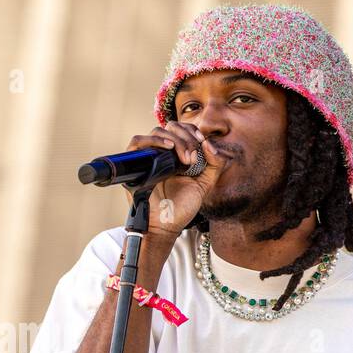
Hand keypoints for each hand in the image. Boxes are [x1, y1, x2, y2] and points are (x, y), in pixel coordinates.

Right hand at [121, 121, 233, 237]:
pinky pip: (137, 142)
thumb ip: (214, 164)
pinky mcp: (137, 165)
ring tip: (184, 157)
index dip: (192, 130)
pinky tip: (168, 148)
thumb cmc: (182, 208)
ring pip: (156, 132)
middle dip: (185, 137)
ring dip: (174, 139)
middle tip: (192, 158)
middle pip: (170, 127)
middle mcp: (161, 154)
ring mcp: (148, 158)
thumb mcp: (205, 184)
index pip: (181, 129)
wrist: (166, 225)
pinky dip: (153, 140)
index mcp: (176, 155)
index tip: (201, 141)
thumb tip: (209, 143)